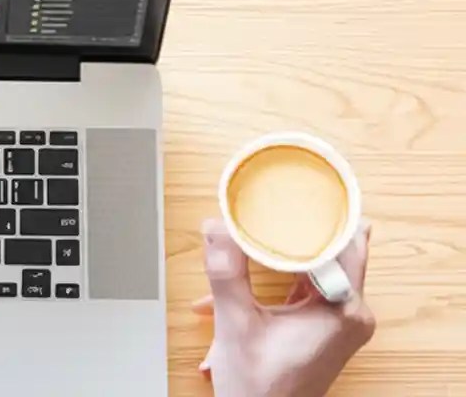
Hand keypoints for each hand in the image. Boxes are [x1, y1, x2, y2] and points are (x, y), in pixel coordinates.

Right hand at [193, 219, 375, 396]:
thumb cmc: (260, 389)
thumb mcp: (235, 325)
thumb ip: (226, 273)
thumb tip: (216, 229)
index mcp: (343, 311)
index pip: (346, 245)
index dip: (322, 215)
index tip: (304, 191)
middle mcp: (351, 314)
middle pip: (329, 251)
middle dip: (292, 233)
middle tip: (269, 202)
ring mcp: (341, 321)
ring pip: (314, 267)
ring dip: (279, 256)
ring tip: (247, 235)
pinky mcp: (327, 326)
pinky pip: (307, 285)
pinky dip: (279, 277)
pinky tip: (245, 272)